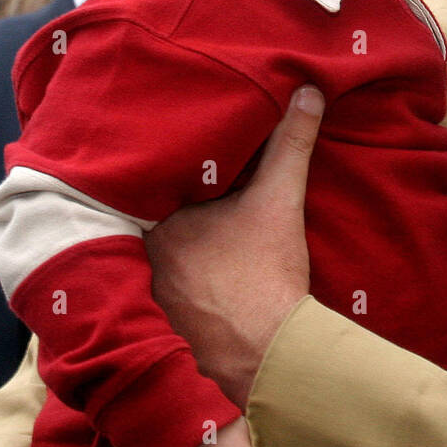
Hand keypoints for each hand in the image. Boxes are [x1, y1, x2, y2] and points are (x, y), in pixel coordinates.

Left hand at [145, 86, 322, 406]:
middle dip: (163, 206)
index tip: (180, 156)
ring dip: (165, 245)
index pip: (148, 183)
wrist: (266, 355)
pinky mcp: (158, 325)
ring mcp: (144, 294)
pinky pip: (154, 290)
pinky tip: (194, 275)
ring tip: (191, 231)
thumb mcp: (280, 200)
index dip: (165, 170)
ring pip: (150, 255)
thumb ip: (291, 143)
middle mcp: (138, 257)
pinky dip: (169, 280)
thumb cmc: (265, 275)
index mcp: (157, 221)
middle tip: (189, 192)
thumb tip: (308, 91)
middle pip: (146, 219)